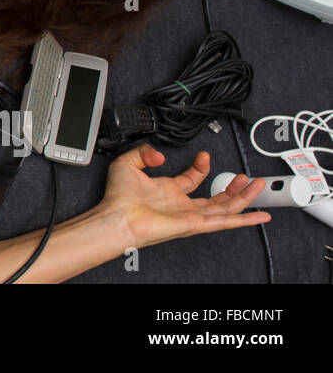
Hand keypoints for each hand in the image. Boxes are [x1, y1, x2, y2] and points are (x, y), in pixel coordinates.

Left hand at [98, 144, 270, 249]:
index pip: (192, 179)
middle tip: (246, 177)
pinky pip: (226, 222)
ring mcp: (191, 215)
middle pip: (215, 197)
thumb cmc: (118, 198)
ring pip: (226, 207)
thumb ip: (144, 152)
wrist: (118, 217)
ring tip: (259, 186)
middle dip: (232, 187)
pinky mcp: (196, 224)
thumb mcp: (127, 164)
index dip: (201, 167)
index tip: (204, 156)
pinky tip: (260, 216)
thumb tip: (160, 154)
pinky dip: (245, 219)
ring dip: (244, 197)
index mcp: (168, 191)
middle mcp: (181, 205)